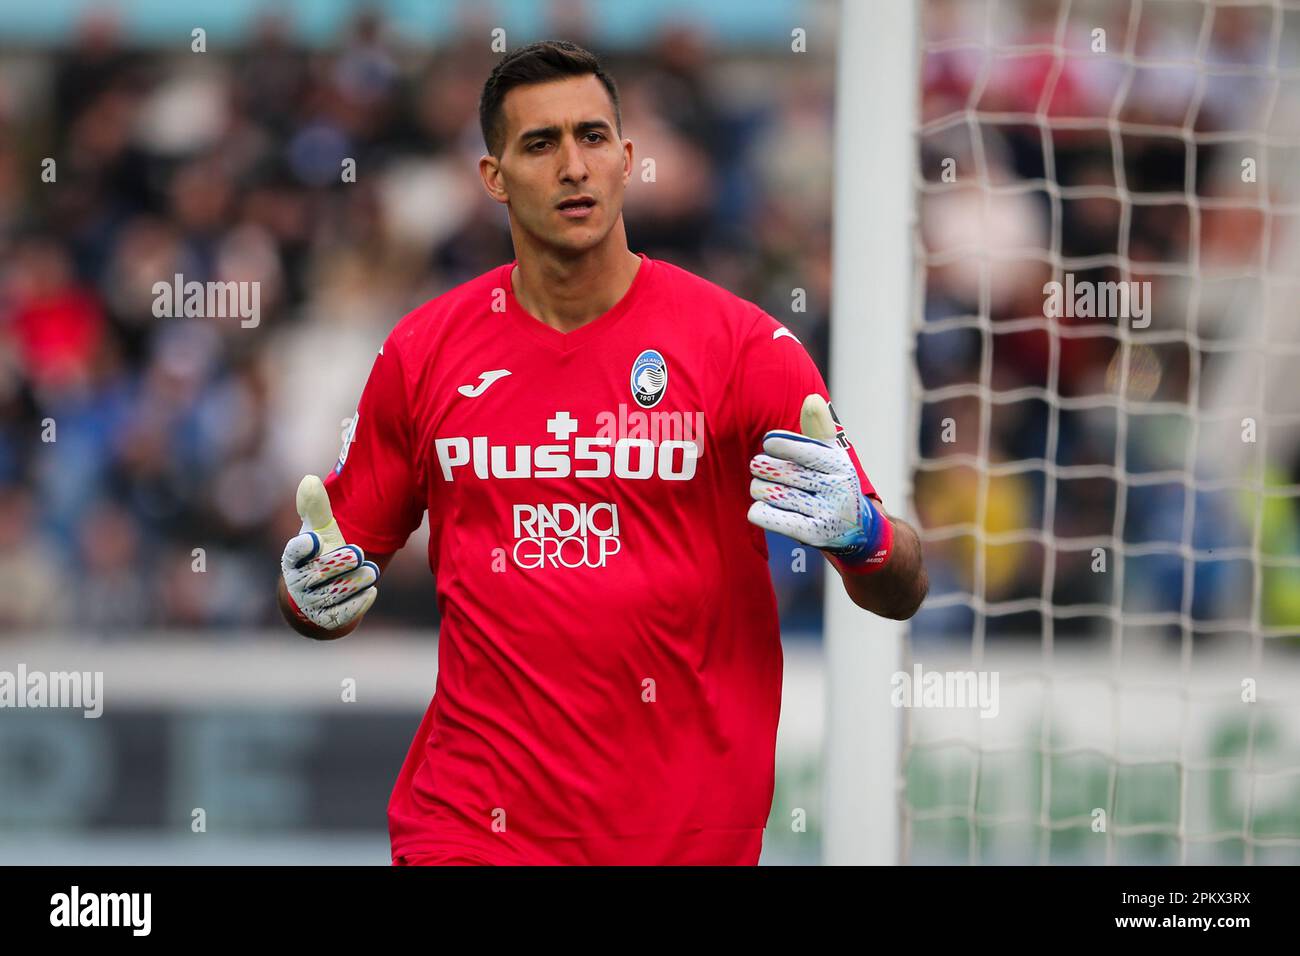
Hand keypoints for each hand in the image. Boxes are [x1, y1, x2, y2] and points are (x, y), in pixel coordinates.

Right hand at [280, 475, 379, 631]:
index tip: (316, 540)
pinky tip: (371, 592)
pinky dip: (358, 604)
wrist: (321, 589)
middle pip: (318, 575)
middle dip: (339, 564)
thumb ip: (317, 507)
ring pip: (333, 595)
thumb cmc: (321, 553)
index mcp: (294, 559)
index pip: (294, 553)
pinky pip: (341, 615)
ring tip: (371, 571)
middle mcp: (298, 583)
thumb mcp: (320, 528)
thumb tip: (310, 481)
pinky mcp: (327, 619)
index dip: (303, 548)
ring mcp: (312, 603)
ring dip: (354, 583)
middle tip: (358, 553)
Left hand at [747, 394, 890, 568]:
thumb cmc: (833, 482)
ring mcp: (825, 514)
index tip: (769, 443)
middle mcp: (836, 489)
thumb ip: (819, 428)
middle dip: (763, 467)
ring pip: (773, 494)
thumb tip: (811, 399)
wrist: (855, 529)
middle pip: (784, 473)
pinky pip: (772, 519)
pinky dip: (759, 511)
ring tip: (760, 487)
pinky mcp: (812, 535)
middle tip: (758, 466)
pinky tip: (760, 507)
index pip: (807, 452)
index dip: (783, 445)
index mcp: (839, 465)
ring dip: (759, 489)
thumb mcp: (833, 455)